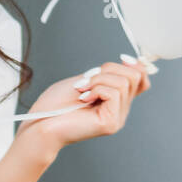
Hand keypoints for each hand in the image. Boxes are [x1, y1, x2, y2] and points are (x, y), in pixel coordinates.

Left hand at [21, 59, 150, 154]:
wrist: (40, 122)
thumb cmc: (56, 104)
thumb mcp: (85, 80)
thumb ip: (106, 74)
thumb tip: (127, 61)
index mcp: (115, 100)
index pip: (141, 81)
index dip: (136, 65)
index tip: (122, 58)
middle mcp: (120, 110)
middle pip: (135, 76)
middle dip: (109, 69)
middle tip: (88, 79)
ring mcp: (117, 118)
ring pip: (123, 82)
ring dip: (97, 79)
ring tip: (81, 90)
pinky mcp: (111, 122)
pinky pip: (114, 93)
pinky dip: (95, 89)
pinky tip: (83, 98)